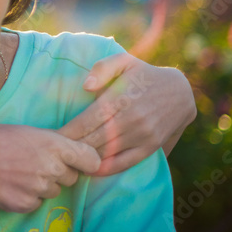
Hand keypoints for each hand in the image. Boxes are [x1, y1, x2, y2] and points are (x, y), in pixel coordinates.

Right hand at [0, 124, 100, 212]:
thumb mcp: (24, 131)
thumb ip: (50, 142)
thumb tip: (70, 151)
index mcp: (53, 144)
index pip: (91, 159)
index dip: (86, 161)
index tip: (80, 162)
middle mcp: (51, 167)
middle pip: (71, 177)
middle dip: (57, 173)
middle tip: (33, 164)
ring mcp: (38, 189)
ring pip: (52, 191)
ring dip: (41, 186)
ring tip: (17, 174)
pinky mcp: (25, 205)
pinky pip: (35, 203)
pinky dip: (26, 197)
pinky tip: (9, 185)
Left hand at [60, 52, 196, 176]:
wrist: (181, 92)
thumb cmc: (144, 74)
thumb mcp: (124, 61)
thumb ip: (103, 68)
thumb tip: (86, 86)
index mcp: (120, 98)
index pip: (87, 120)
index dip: (67, 132)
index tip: (51, 137)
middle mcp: (131, 119)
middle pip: (93, 139)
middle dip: (72, 147)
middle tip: (53, 152)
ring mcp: (142, 135)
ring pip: (106, 152)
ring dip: (86, 159)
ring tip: (67, 162)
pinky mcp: (150, 147)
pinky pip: (125, 162)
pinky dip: (107, 168)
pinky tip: (91, 170)